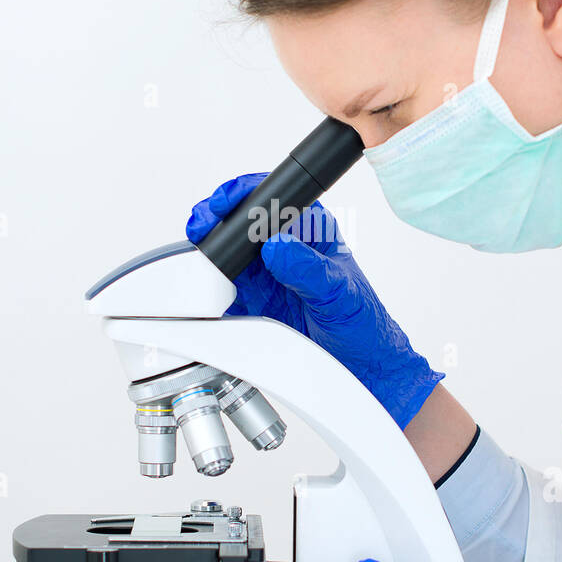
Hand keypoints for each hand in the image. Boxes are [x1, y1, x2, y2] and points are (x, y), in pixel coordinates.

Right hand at [186, 173, 442, 429]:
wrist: (360, 367)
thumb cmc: (362, 323)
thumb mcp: (338, 292)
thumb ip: (308, 269)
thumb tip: (277, 246)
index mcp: (310, 229)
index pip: (273, 196)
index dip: (244, 193)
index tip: (224, 204)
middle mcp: (285, 247)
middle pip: (239, 220)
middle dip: (215, 218)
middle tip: (202, 227)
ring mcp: (266, 274)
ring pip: (225, 252)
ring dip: (207, 252)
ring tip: (199, 260)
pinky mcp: (253, 302)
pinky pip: (222, 288)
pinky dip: (208, 288)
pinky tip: (206, 292)